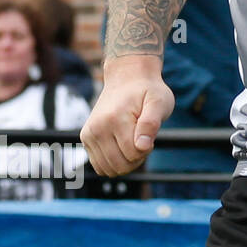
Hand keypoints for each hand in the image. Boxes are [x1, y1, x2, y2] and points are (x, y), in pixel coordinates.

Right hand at [80, 59, 174, 177]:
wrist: (127, 78)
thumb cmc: (148, 91)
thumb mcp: (159, 102)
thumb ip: (151, 123)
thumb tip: (142, 146)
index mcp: (115, 119)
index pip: (134, 154)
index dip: (147, 149)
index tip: (149, 134)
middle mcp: (97, 128)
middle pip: (121, 164)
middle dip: (137, 157)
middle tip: (142, 137)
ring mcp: (89, 134)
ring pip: (109, 168)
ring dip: (125, 161)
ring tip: (133, 141)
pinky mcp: (86, 138)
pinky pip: (100, 165)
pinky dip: (114, 162)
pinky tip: (122, 146)